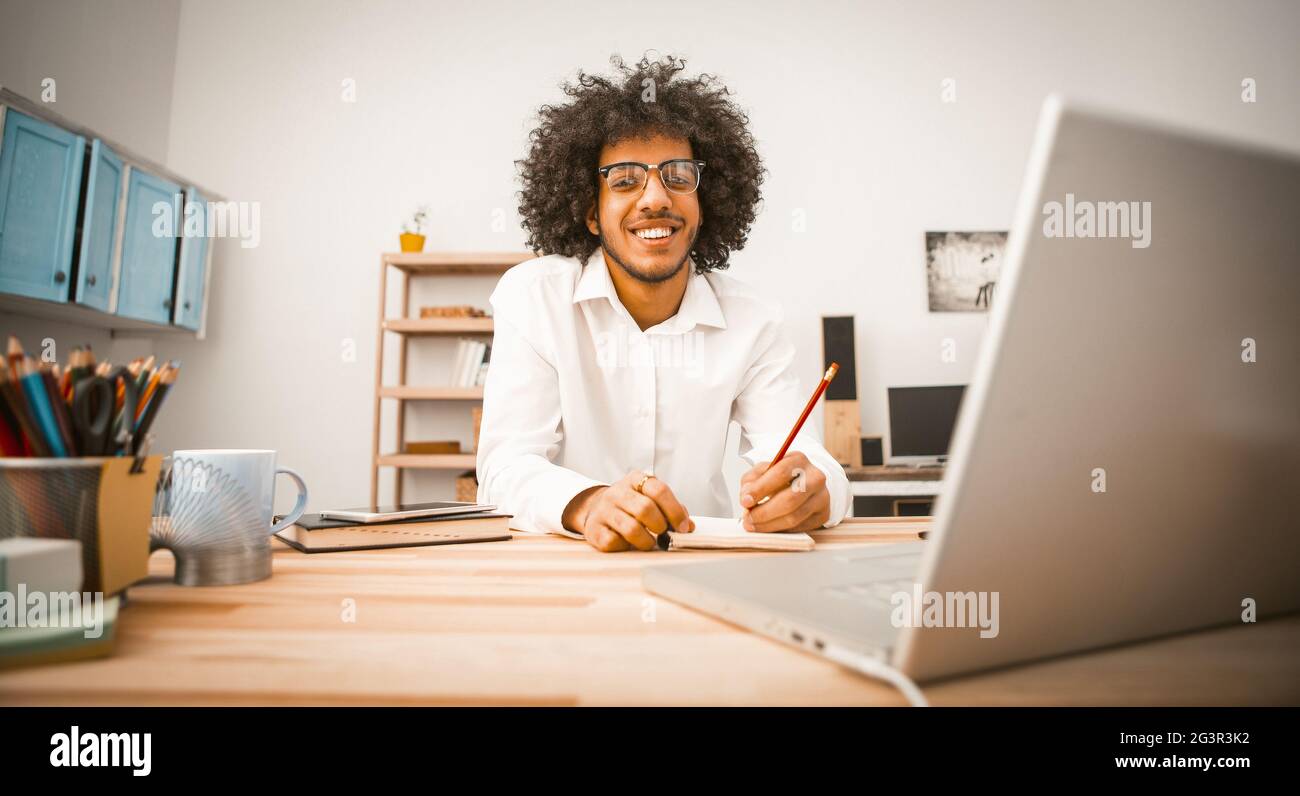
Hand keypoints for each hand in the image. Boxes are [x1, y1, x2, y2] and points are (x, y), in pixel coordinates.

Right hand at [562, 471, 693, 551]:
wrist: (595, 508)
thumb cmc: (630, 506)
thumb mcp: (649, 498)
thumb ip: (671, 510)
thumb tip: (688, 526)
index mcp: (635, 480)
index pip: (659, 490)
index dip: (674, 510)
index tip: (682, 527)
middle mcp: (617, 492)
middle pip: (645, 509)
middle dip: (660, 526)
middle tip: (663, 533)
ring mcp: (604, 510)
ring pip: (631, 528)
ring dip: (646, 541)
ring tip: (648, 542)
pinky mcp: (594, 529)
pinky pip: (614, 542)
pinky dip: (625, 547)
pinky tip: (627, 543)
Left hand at [738, 452, 829, 531]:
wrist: (805, 483)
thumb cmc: (780, 477)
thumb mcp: (764, 471)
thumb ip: (751, 481)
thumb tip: (746, 498)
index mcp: (799, 460)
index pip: (780, 474)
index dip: (760, 489)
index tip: (745, 502)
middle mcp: (815, 477)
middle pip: (789, 499)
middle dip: (764, 512)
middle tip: (748, 518)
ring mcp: (822, 497)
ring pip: (794, 517)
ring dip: (769, 525)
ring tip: (753, 525)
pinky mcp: (823, 515)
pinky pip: (798, 528)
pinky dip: (779, 530)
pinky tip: (768, 527)